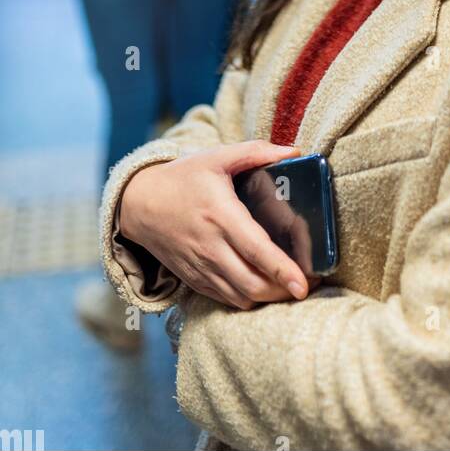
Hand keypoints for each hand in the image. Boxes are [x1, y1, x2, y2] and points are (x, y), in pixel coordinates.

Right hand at [118, 141, 323, 309]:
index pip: (256, 250)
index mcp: (220, 215)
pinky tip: (264, 288)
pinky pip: (227, 299)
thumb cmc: (183, 178)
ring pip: (241, 297)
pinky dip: (249, 299)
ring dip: (269, 298)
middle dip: (284, 290)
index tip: (303, 283)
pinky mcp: (194, 279)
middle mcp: (210, 247)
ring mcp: (200, 267)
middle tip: (308, 284)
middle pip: (252, 283)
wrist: (139, 204)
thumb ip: (256, 152)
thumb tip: (295, 151)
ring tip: (291, 287)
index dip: (282, 270)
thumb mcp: (217, 157)